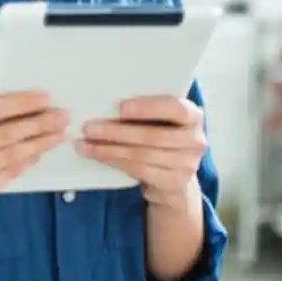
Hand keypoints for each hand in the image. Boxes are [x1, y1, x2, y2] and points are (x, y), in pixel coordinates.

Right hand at [0, 77, 68, 228]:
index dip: (19, 103)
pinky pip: (10, 174)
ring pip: (12, 154)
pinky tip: (41, 151)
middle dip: (39, 122)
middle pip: (5, 133)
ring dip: (41, 142)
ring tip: (60, 133)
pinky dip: (28, 160)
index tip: (45, 97)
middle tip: (63, 114)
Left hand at [76, 96, 206, 207]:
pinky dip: (115, 162)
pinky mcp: (173, 183)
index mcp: (193, 116)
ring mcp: (187, 165)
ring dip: (110, 149)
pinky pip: (139, 171)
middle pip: (153, 136)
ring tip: (86, 143)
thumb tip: (106, 96)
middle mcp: (195, 141)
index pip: (175, 108)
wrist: (175, 177)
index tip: (121, 107)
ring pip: (142, 156)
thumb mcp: (162, 119)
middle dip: (117, 132)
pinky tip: (98, 155)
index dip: (148, 108)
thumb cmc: (162, 136)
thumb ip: (147, 108)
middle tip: (89, 128)